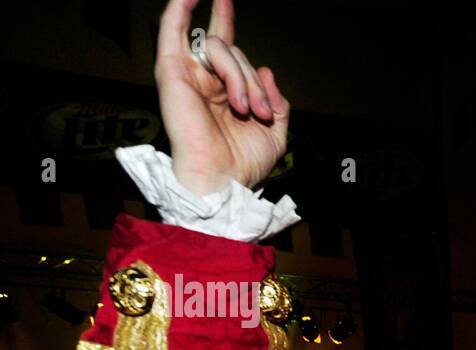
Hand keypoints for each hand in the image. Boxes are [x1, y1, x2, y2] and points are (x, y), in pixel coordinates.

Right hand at [155, 0, 289, 194]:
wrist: (223, 179)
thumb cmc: (244, 163)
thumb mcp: (276, 131)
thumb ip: (276, 99)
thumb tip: (266, 70)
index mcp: (224, 90)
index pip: (225, 46)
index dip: (225, 19)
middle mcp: (204, 79)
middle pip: (232, 50)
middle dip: (253, 78)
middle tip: (260, 112)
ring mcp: (187, 74)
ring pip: (219, 47)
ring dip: (242, 78)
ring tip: (246, 110)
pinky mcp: (171, 72)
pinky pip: (171, 29)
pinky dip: (178, 8)